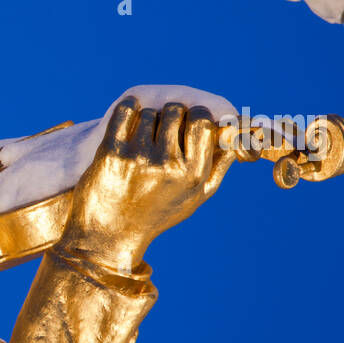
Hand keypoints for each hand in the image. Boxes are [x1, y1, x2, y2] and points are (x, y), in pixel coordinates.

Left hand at [58, 96, 231, 272]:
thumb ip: (218, 167)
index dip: (196, 114)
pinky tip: (131, 115)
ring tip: (144, 135)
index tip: (189, 118)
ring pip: (150, 111)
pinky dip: (129, 108)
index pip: (202, 121)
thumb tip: (234, 137)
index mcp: (192, 175)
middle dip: (171, 114)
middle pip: (176, 110)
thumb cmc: (155, 214)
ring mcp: (138, 158)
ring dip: (148, 117)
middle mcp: (167, 165)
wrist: (108, 235)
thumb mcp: (193, 198)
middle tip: (164, 126)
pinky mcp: (111, 153)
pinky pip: (125, 111)